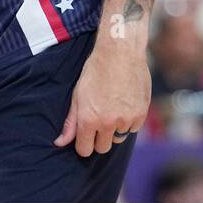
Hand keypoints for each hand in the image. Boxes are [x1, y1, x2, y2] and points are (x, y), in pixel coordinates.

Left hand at [53, 40, 149, 156]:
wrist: (120, 53)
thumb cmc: (96, 71)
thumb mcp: (78, 96)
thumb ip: (71, 122)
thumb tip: (60, 143)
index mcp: (88, 120)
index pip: (85, 150)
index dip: (84, 144)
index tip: (86, 136)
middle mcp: (108, 123)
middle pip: (102, 148)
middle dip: (99, 138)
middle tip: (101, 121)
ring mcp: (126, 119)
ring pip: (119, 137)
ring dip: (116, 128)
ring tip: (114, 109)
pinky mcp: (141, 113)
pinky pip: (134, 128)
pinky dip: (130, 121)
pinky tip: (126, 105)